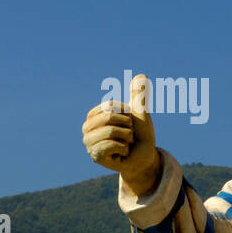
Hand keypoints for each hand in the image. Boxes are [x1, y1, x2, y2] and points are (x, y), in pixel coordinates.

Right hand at [82, 73, 160, 193]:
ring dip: (126, 137)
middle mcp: (87, 128)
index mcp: (93, 115)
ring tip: (126, 144)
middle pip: (108, 117)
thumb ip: (139, 95)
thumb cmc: (139, 135)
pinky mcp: (95, 156)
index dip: (125, 113)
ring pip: (110, 131)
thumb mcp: (140, 112)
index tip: (128, 123)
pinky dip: (123, 147)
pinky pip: (110, 144)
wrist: (145, 157)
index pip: (110, 106)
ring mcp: (89, 143)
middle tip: (129, 135)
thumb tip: (141, 75)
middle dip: (126, 125)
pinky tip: (122, 153)